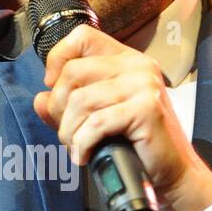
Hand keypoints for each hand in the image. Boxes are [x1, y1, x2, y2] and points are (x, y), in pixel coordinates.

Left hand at [33, 24, 211, 210]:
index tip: (53, 88)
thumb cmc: (135, 146)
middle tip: (67, 132)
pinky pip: (95, 123)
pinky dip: (82, 144)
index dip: (57, 59)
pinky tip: (85, 156)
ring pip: (80, 101)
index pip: (82, 36)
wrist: (172, 174)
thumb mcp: (97, 120)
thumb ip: (68, 107)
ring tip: (77, 147)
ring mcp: (144, 85)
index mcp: (126, 60)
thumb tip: (39, 99)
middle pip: (73, 73)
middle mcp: (137, 66)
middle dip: (59, 108)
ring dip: (69, 131)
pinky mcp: (146, 109)